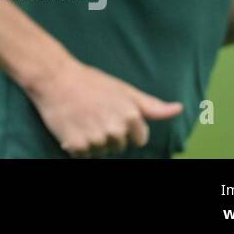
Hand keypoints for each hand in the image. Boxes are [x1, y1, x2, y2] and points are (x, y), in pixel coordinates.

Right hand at [25, 58, 182, 157]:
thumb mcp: (124, 90)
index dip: (125, 128)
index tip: (110, 113)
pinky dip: (76, 145)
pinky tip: (72, 127)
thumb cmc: (90, 82)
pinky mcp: (77, 146)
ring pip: (101, 152)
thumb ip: (152, 106)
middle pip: (119, 147)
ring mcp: (96, 139)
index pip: (139, 140)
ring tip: (81, 119)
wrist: (53, 78)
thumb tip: (179, 109)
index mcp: (131, 116)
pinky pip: (83, 156)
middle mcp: (116, 130)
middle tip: (93, 113)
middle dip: (108, 134)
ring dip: (92, 141)